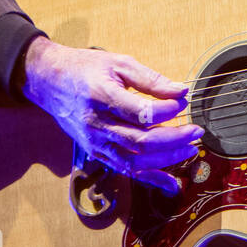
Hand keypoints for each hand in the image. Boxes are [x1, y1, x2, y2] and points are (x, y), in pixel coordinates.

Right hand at [17, 37, 202, 194]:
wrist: (50, 82)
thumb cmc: (86, 69)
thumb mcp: (119, 63)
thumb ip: (151, 79)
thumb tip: (180, 92)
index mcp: (102, 97)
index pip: (140, 112)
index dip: (166, 111)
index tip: (182, 102)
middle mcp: (97, 125)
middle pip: (141, 141)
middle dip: (174, 139)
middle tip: (196, 131)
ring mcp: (95, 143)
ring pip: (135, 161)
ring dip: (166, 159)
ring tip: (190, 150)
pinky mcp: (97, 153)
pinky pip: (126, 171)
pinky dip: (150, 179)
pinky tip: (171, 183)